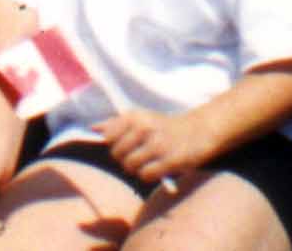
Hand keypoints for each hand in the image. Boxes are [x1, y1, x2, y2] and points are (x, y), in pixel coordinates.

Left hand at [93, 108, 209, 188]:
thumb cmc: (164, 126)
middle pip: (117, 153)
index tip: (122, 146)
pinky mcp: (170, 161)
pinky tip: (155, 169)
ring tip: (145, 163)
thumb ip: (117, 123)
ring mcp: (157, 145)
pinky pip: (146, 175)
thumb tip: (93, 128)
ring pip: (130, 165)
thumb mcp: (141, 118)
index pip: (108, 136)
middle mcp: (144, 128)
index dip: (113, 145)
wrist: (198, 131)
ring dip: (135, 169)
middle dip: (123, 159)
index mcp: (135, 116)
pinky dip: (147, 176)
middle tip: (136, 157)